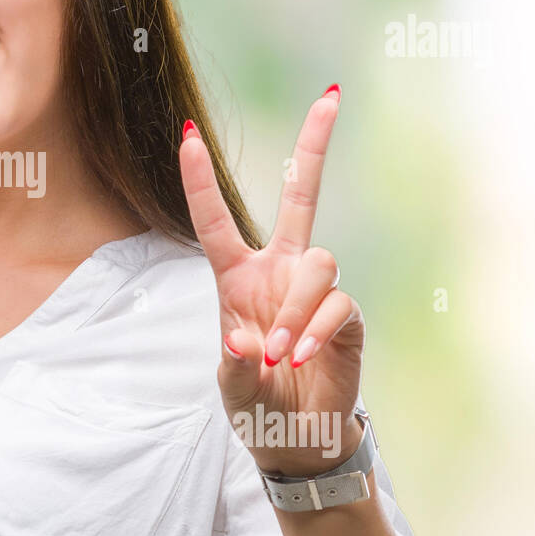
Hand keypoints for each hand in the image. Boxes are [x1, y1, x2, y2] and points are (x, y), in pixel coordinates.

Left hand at [179, 84, 363, 477]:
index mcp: (237, 278)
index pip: (216, 220)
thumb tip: (247, 341)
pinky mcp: (348, 315)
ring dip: (296, 309)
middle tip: (331, 97)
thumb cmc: (255, 404)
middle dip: (316, 146)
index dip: (199, 179)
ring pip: (318, 263)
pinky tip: (302, 359)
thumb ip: (235, 366)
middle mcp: (279, 271)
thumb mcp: (231, 388)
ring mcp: (315, 290)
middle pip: (301, 196)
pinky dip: (316, 331)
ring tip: (282, 357)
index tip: (185, 133)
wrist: (296, 438)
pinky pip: (337, 304)